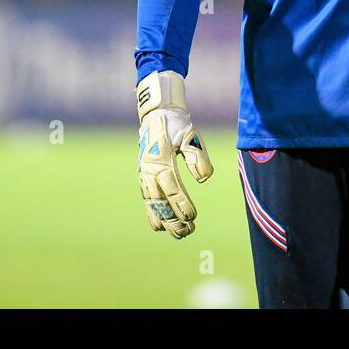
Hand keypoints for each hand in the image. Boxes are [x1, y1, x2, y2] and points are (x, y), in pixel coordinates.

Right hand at [136, 69, 212, 238]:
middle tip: (189, 231)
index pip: (171, 187)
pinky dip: (154, 214)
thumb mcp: (191, 135)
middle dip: (173, 219)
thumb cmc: (177, 125)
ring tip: (180, 234)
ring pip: (152, 204)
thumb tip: (204, 178)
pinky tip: (162, 227)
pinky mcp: (144, 177)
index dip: (181, 204)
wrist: (157, 115)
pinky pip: (147, 200)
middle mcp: (148, 169)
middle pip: (160, 201)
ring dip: (165, 221)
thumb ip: (198, 156)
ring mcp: (144, 174)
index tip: (193, 217)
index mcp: (160, 159)